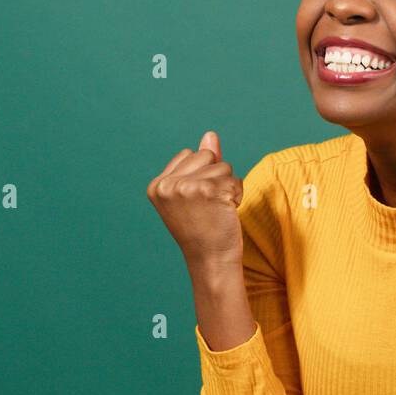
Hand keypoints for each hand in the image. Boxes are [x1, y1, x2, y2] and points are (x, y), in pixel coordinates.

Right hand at [147, 131, 244, 267]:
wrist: (211, 260)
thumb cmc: (204, 228)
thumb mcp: (194, 193)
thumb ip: (201, 162)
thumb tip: (210, 134)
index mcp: (157, 185)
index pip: (189, 155)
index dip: (201, 176)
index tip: (196, 204)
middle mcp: (168, 185)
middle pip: (207, 156)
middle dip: (216, 178)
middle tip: (208, 207)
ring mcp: (186, 187)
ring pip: (223, 166)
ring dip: (228, 187)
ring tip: (217, 210)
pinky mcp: (209, 190)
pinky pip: (235, 179)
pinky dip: (237, 195)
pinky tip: (226, 213)